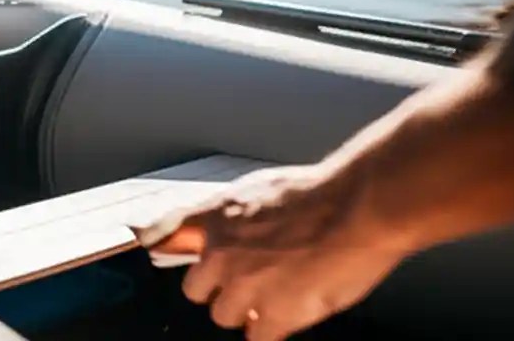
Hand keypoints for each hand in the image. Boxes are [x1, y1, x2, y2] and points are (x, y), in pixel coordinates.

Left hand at [140, 164, 409, 340]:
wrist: (358, 208)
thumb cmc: (322, 193)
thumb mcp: (261, 189)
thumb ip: (233, 213)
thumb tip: (219, 226)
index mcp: (218, 216)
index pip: (165, 235)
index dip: (161, 245)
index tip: (155, 249)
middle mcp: (221, 251)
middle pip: (195, 289)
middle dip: (218, 289)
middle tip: (245, 283)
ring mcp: (244, 285)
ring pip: (222, 316)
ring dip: (245, 312)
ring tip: (273, 297)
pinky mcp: (273, 313)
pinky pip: (256, 337)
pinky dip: (270, 330)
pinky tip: (286, 317)